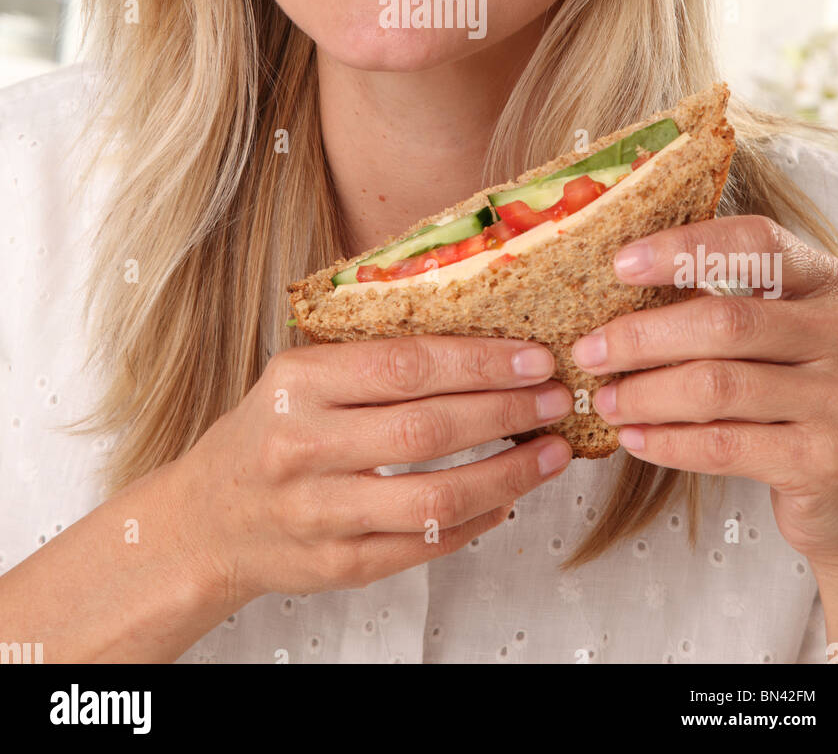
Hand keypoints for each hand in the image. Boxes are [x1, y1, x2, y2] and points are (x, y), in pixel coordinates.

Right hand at [181, 335, 573, 608]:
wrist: (207, 520)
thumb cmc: (269, 433)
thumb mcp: (300, 376)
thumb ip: (372, 359)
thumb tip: (481, 346)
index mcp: (298, 383)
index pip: (405, 365)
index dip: (479, 362)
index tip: (532, 357)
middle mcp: (305, 446)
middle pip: (428, 429)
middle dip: (507, 411)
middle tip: (557, 399)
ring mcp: (322, 512)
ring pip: (436, 496)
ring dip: (509, 473)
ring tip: (549, 452)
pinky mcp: (340, 564)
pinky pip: (427, 543)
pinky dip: (479, 519)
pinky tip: (508, 496)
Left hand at [572, 215, 837, 569]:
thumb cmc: (796, 396)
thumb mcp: (774, 336)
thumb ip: (719, 307)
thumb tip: (618, 295)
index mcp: (824, 283)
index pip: (755, 243)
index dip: (683, 248)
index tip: (620, 264)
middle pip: (725, 321)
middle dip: (642, 337)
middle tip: (590, 351)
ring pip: (718, 386)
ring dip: (646, 394)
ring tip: (605, 400)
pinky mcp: (825, 460)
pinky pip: (726, 445)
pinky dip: (669, 442)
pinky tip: (636, 439)